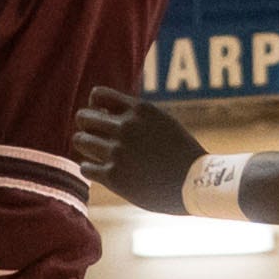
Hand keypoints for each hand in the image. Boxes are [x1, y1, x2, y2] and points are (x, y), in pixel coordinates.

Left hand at [74, 86, 199, 210]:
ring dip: (86, 148)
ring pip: (80, 140)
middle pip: (83, 117)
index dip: (94, 106)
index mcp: (140, 109)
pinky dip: (90, 169)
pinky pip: (85, 167)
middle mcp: (126, 126)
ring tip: (97, 156)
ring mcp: (118, 151)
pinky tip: (102, 173)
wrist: (198, 183)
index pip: (98, 94)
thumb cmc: (182, 155)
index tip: (101, 117)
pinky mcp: (114, 176)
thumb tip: (106, 113)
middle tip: (95, 139)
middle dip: (86, 127)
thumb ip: (138, 116)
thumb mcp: (163, 122)